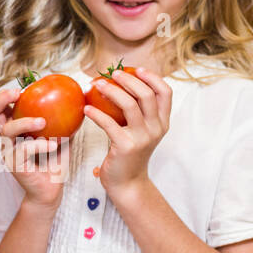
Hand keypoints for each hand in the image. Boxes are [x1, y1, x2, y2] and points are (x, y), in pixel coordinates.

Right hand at [0, 86, 68, 209]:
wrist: (51, 191)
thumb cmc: (53, 163)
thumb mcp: (60, 137)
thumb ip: (63, 121)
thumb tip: (78, 101)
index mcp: (14, 129)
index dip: (4, 95)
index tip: (22, 88)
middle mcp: (7, 139)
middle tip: (17, 93)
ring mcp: (9, 151)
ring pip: (7, 130)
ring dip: (24, 122)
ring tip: (42, 121)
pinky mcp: (14, 164)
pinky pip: (24, 149)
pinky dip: (39, 145)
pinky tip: (53, 145)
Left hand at [82, 68, 171, 201]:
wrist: (128, 183)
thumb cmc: (130, 155)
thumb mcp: (142, 132)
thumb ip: (139, 113)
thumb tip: (122, 85)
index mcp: (162, 123)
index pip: (165, 93)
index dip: (153, 77)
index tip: (137, 69)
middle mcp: (156, 129)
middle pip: (147, 95)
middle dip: (129, 79)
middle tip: (113, 74)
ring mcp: (142, 138)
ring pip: (130, 105)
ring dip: (112, 91)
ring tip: (98, 85)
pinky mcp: (125, 146)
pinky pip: (109, 124)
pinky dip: (96, 114)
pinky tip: (87, 108)